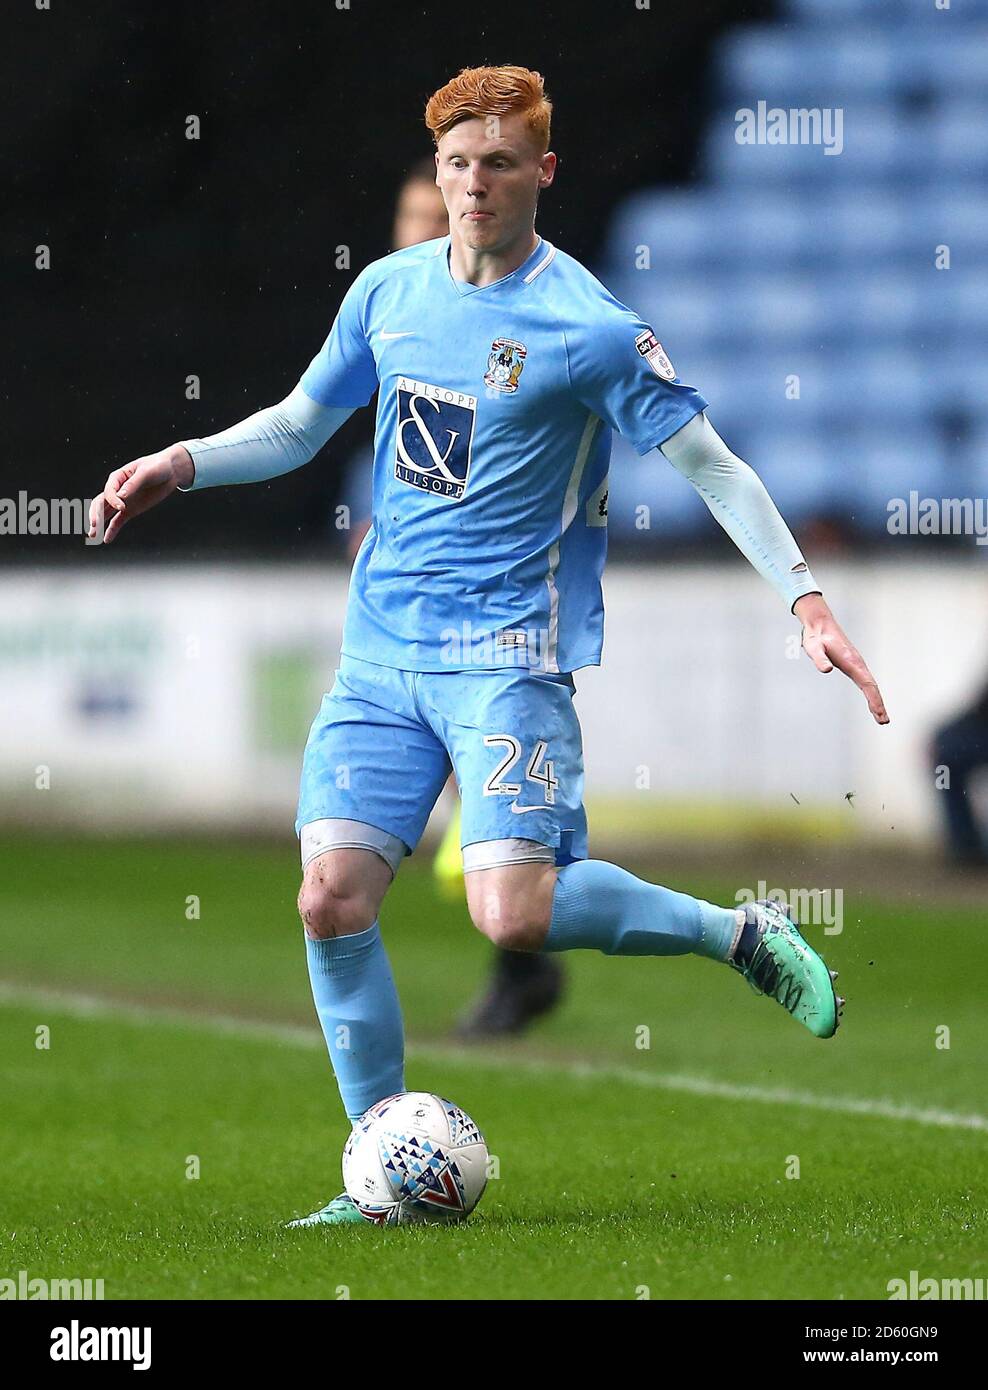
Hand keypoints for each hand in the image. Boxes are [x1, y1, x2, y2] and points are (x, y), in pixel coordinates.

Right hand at [88, 445, 193, 543]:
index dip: (113, 500)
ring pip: (106, 513)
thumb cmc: (157, 466)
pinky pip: (118, 521)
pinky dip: (112, 530)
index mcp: (118, 477)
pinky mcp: (130, 510)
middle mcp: (117, 490)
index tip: (122, 507)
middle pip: (100, 503)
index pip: (109, 491)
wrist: (170, 472)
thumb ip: (133, 484)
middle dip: (96, 514)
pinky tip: (106, 539)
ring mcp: (123, 501)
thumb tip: (121, 496)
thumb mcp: (146, 472)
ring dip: (99, 524)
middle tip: (94, 525)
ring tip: (92, 535)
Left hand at [793, 592, 888, 724]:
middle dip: (878, 705)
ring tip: (881, 718)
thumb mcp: (814, 648)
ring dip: (877, 702)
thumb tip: (826, 669)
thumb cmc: (816, 637)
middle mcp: (858, 664)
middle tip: (884, 721)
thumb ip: (819, 659)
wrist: (819, 624)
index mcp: (852, 662)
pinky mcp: (853, 665)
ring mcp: (857, 665)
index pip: (867, 684)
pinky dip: (871, 694)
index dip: (874, 699)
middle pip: (872, 687)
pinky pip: (866, 683)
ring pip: (871, 685)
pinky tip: (872, 704)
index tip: (878, 712)